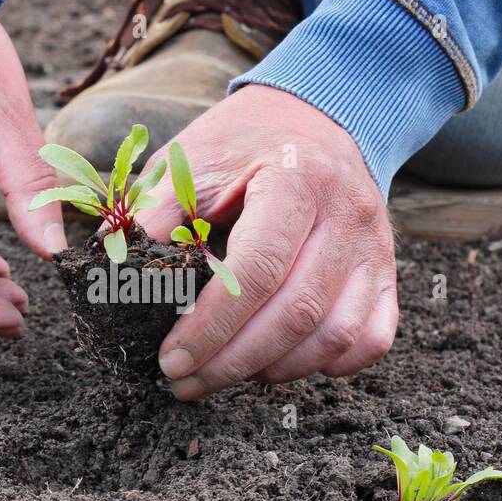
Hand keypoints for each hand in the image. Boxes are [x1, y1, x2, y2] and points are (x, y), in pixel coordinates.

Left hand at [139, 86, 397, 397]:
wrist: (316, 116)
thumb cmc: (242, 144)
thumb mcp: (191, 162)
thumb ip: (154, 215)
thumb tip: (115, 276)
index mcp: (296, 179)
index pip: (257, 271)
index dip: (211, 326)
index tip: (170, 360)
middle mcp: (347, 214)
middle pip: (297, 313)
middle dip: (234, 361)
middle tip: (186, 384)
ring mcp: (375, 246)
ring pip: (337, 334)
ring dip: (277, 368)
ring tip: (226, 374)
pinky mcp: (386, 271)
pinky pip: (372, 338)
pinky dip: (331, 365)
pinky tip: (283, 364)